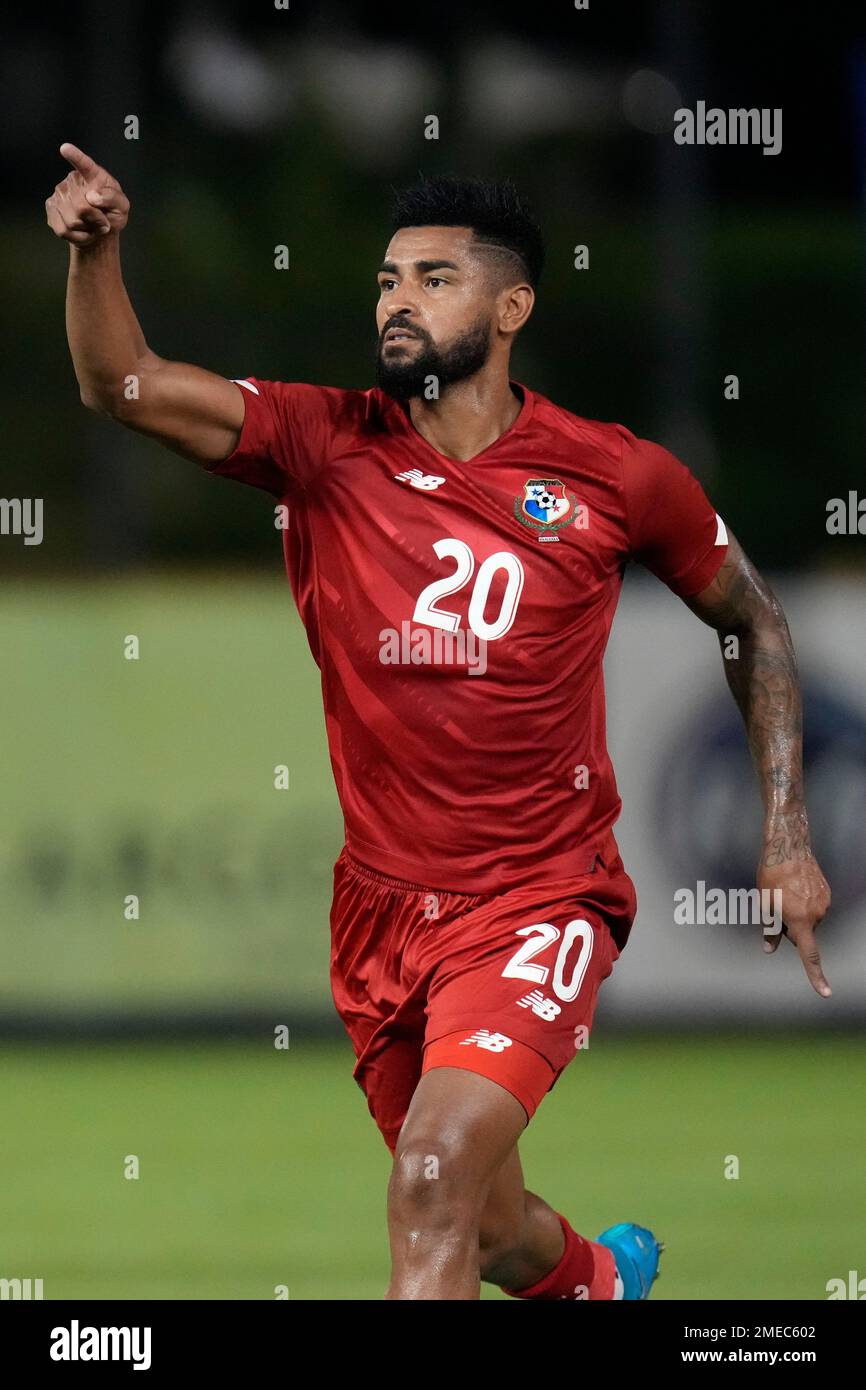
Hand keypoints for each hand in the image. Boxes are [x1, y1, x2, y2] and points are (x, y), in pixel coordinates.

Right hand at [45, 144, 128, 246]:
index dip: (75, 156)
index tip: (65, 148)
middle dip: (96, 220)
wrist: (99, 231)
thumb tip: (92, 196)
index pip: (84, 164)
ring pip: (72, 221)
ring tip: (92, 225)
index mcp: (92, 175)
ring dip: (87, 229)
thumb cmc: (111, 214)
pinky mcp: (51, 209)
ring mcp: (58, 194)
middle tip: (102, 221)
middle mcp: (72, 181)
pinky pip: (63, 230)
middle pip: (81, 207)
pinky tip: (82, 230)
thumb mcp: (122, 207)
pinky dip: (77, 237)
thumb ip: (113, 198)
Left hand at [757, 851, 831, 997]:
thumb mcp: (764, 905)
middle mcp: (816, 914)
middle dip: (790, 928)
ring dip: (797, 913)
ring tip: (784, 892)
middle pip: (802, 934)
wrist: (788, 847)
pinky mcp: (826, 893)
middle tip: (776, 907)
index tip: (826, 994)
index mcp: (800, 920)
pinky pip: (813, 907)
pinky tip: (793, 887)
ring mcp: (824, 903)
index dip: (816, 976)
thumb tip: (769, 949)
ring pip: (808, 919)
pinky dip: (804, 903)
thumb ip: (769, 930)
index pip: (809, 955)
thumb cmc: (770, 876)